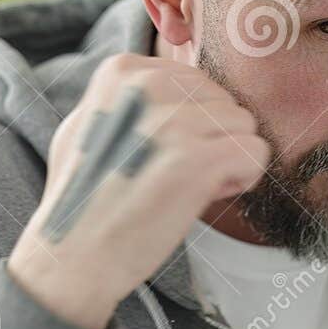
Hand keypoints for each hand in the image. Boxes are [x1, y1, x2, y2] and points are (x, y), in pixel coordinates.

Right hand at [9, 53, 269, 328]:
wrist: (71, 257)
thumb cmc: (81, 198)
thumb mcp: (89, 123)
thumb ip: (129, 97)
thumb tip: (177, 87)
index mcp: (122, 71)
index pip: (194, 81)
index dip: (188, 121)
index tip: (159, 153)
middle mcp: (148, 86)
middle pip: (223, 100)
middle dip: (211, 138)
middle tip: (174, 175)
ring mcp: (175, 122)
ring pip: (244, 125)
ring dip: (227, 160)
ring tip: (186, 187)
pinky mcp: (199, 159)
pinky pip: (256, 151)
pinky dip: (243, 178)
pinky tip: (206, 196)